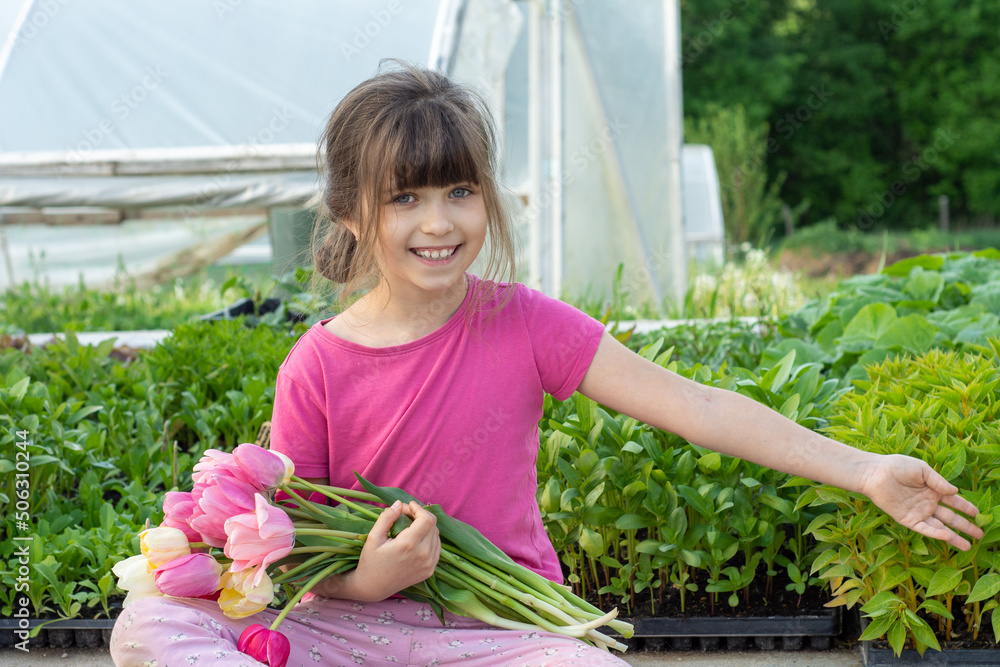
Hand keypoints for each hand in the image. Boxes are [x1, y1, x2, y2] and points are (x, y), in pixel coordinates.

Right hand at [331, 500, 440, 600]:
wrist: (374, 587)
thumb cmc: (371, 561)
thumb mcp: (374, 537)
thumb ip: (387, 518)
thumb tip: (399, 503)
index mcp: (409, 545)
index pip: (427, 519)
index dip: (419, 509)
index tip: (408, 506)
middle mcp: (423, 555)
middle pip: (433, 525)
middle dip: (421, 516)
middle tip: (406, 515)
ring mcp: (428, 565)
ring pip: (436, 536)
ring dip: (426, 527)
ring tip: (410, 526)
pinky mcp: (430, 571)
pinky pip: (437, 548)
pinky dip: (430, 539)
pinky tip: (417, 539)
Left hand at [858, 454, 983, 550]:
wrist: (875, 473)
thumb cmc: (897, 466)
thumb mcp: (921, 469)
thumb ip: (938, 481)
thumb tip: (955, 492)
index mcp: (933, 490)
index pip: (954, 501)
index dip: (966, 507)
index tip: (978, 514)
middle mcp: (927, 503)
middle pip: (950, 517)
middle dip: (965, 526)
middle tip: (980, 534)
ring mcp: (918, 512)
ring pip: (939, 527)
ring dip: (953, 536)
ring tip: (967, 546)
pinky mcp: (907, 519)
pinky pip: (923, 528)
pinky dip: (935, 533)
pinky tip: (947, 536)